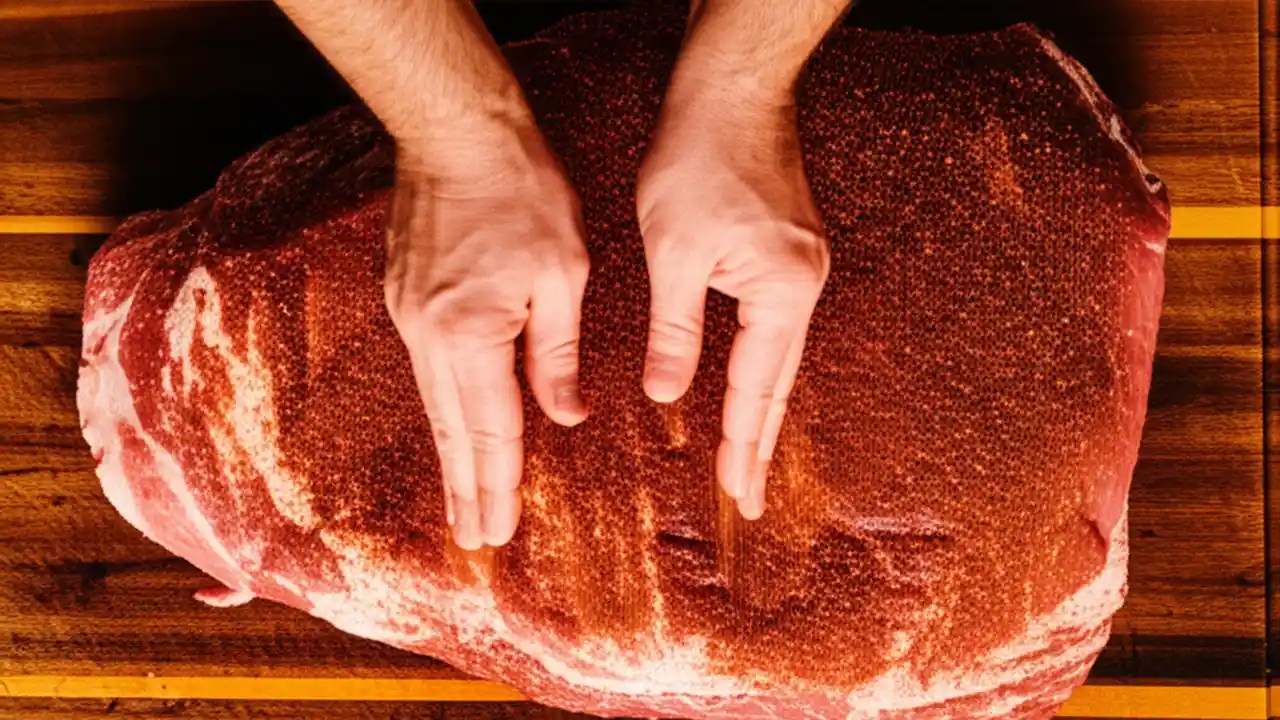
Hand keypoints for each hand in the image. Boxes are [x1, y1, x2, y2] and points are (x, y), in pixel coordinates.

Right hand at [385, 120, 589, 549]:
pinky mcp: (403, 294)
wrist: (457, 131)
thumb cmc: (523, 194)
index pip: (490, 429)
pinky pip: (425, 369)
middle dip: (466, 488)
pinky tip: (451, 425)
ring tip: (460, 500)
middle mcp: (429, 335)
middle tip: (473, 539)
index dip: (497, 484)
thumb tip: (564, 415)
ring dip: (450, 455)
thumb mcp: (563, 276)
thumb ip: (557, 354)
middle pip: (451, 430)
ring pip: (433, 403)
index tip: (497, 531)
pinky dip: (442, 408)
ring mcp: (409, 314)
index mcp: (472, 334)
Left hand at [636, 72, 829, 520]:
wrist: (732, 91)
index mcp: (783, 290)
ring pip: (779, 355)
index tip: (738, 494)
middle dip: (758, 440)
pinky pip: (776, 325)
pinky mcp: (790, 249)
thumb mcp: (674, 250)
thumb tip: (668, 395)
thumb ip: (675, 329)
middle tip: (748, 497)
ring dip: (760, 405)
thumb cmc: (699, 158)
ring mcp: (803, 266)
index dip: (742, 444)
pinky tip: (748, 381)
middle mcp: (805, 284)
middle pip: (779, 382)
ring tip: (745, 454)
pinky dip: (760, 363)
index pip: (757, 388)